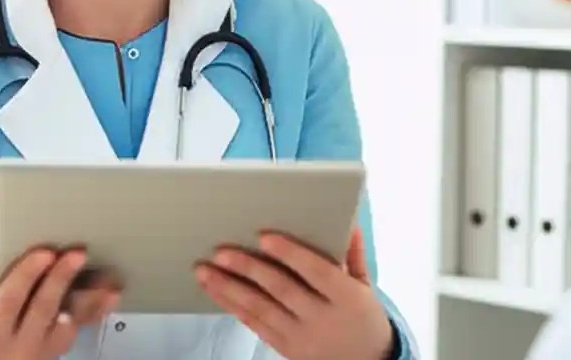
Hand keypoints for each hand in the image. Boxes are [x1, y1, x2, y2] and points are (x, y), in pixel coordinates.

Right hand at [0, 248, 119, 359]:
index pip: (9, 299)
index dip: (26, 274)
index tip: (44, 252)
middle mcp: (22, 341)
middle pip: (42, 308)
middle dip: (60, 278)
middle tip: (76, 254)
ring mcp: (47, 345)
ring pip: (69, 321)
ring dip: (88, 296)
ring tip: (103, 275)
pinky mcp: (65, 344)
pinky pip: (84, 327)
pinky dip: (99, 309)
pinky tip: (111, 294)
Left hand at [196, 228, 393, 359]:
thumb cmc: (363, 318)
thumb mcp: (365, 286)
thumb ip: (353, 254)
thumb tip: (347, 222)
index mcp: (347, 297)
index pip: (316, 271)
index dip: (290, 253)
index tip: (264, 236)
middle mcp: (322, 318)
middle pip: (281, 289)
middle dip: (248, 268)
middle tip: (221, 252)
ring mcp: (302, 337)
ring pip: (260, 309)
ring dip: (229, 288)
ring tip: (205, 271)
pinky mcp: (287, 349)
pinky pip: (255, 325)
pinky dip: (233, 307)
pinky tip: (217, 291)